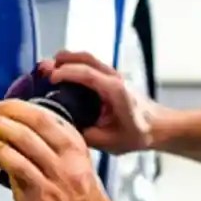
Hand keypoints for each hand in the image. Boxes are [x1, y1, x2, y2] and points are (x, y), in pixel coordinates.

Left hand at [0, 99, 120, 200]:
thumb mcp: (79, 171)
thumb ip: (57, 155)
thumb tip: (23, 139)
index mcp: (78, 151)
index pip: (50, 116)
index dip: (23, 106)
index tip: (8, 104)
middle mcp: (68, 161)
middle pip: (36, 122)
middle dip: (9, 110)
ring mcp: (54, 179)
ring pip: (24, 140)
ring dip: (1, 128)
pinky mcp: (39, 200)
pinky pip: (17, 167)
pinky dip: (3, 154)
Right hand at [39, 50, 160, 154]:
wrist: (158, 126)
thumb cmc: (137, 134)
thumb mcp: (111, 142)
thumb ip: (86, 136)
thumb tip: (62, 128)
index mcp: (115, 91)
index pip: (87, 74)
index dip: (66, 73)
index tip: (49, 79)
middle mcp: (114, 77)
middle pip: (85, 58)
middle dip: (62, 60)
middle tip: (42, 69)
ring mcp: (113, 75)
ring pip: (87, 58)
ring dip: (66, 59)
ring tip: (47, 68)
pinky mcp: (110, 77)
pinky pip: (89, 64)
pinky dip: (73, 64)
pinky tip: (61, 73)